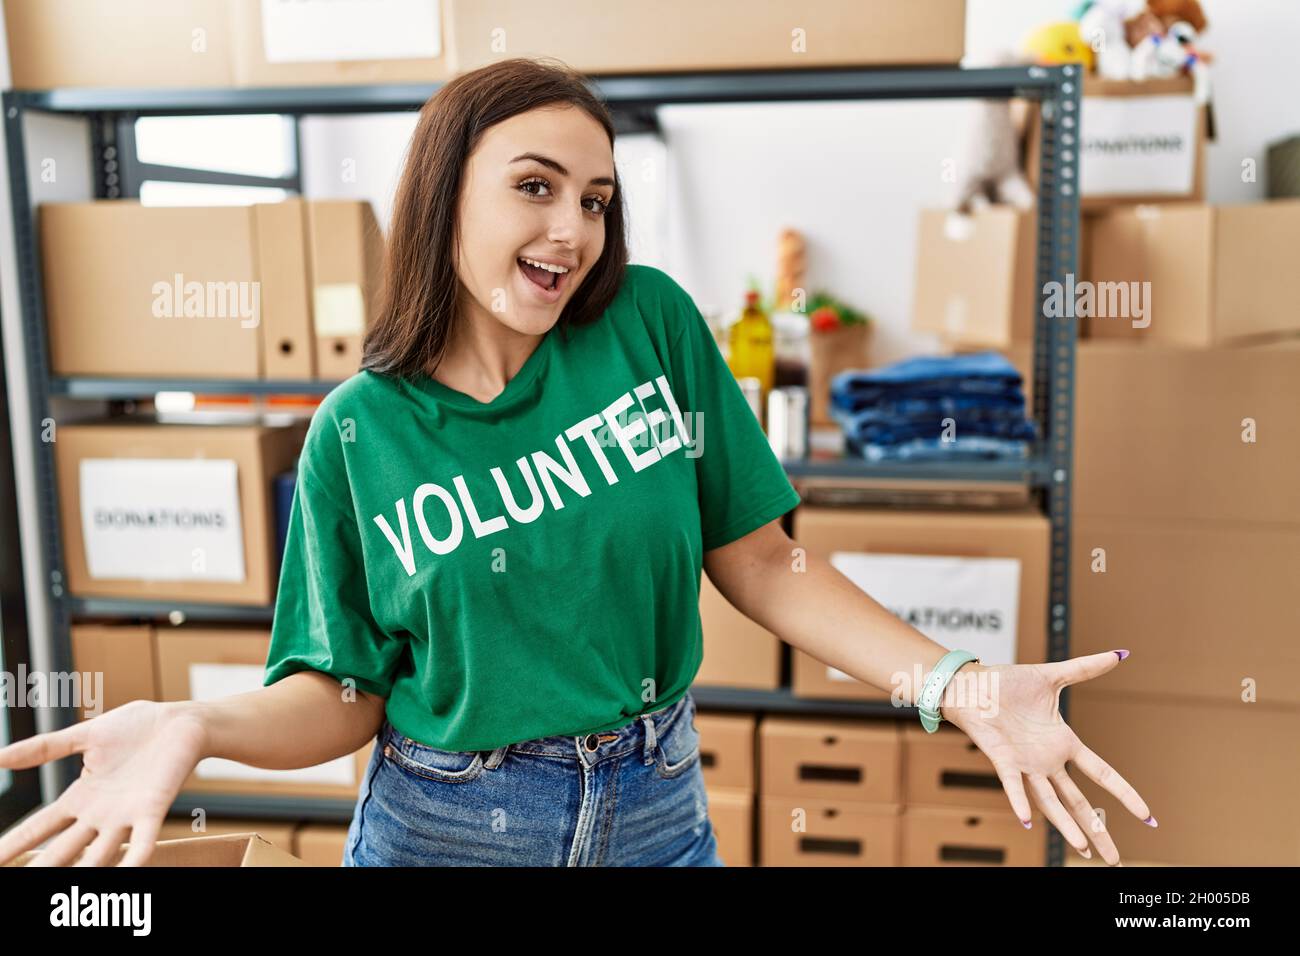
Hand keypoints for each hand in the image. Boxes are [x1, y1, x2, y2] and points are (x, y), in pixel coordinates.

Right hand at [0, 700, 207, 866]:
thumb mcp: (85, 735)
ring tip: (63, 891)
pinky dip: (134, 858)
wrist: (183, 721)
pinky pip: (143, 841)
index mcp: (81, 797)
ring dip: (83, 873)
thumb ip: (45, 748)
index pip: (39, 827)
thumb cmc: (138, 727)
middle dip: (43, 867)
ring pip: (99, 854)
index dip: (15, 843)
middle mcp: (100, 814)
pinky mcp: (155, 809)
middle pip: (63, 848)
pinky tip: (125, 875)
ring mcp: (127, 815)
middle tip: (19, 884)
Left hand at [938, 651, 1152, 865]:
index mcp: (1063, 742)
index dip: (1124, 793)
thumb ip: (1085, 669)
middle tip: (1114, 859)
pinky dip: (1019, 800)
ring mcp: (1025, 763)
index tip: (1147, 817)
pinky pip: (1013, 783)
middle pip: (1079, 801)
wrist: (971, 684)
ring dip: (1066, 825)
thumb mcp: (1053, 676)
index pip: (1102, 773)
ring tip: (1083, 850)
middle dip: (1098, 829)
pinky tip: (1027, 821)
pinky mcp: (1002, 758)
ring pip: (1050, 801)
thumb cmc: (1006, 683)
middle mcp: (1047, 759)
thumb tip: (1119, 654)